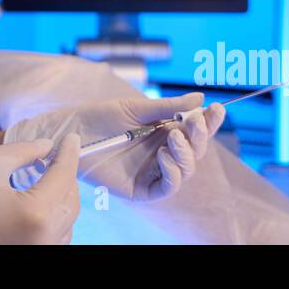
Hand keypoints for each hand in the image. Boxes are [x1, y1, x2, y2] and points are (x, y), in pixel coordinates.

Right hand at [0, 133, 82, 243]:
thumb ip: (23, 151)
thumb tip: (48, 146)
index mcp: (36, 214)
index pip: (63, 177)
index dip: (68, 153)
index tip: (72, 137)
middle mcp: (45, 238)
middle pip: (70, 200)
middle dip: (66, 174)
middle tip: (58, 153)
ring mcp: (40, 251)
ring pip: (67, 220)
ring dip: (63, 194)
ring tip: (50, 173)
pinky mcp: (32, 255)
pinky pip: (56, 235)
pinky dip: (55, 214)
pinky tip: (43, 198)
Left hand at [3, 93, 225, 201]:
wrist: (71, 132)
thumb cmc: (100, 118)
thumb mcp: (137, 109)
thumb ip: (168, 107)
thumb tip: (199, 98)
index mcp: (164, 132)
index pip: (194, 130)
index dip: (208, 122)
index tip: (217, 109)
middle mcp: (163, 153)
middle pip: (195, 151)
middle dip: (199, 136)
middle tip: (193, 121)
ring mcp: (153, 172)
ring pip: (185, 170)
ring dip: (186, 153)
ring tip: (173, 137)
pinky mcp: (141, 190)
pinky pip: (166, 187)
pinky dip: (172, 173)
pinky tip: (164, 157)